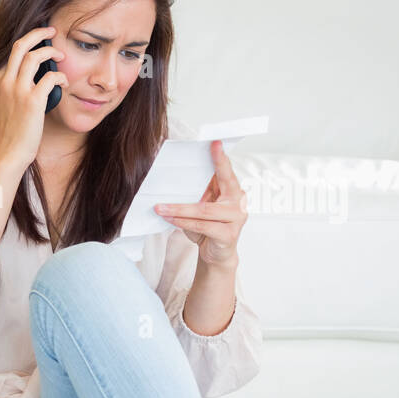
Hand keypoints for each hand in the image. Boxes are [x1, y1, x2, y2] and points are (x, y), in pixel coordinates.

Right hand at [0, 25, 69, 172]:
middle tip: (51, 31)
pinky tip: (64, 83)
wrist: (7, 154)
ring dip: (51, 52)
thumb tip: (26, 81)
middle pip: (20, 46)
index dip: (27, 47)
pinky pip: (50, 77)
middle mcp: (4, 83)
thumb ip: (8, 92)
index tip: (39, 46)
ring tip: (60, 56)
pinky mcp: (32, 100)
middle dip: (38, 34)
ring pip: (34, 56)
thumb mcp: (1, 108)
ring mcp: (17, 91)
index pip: (11, 56)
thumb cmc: (8, 136)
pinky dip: (60, 76)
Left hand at [155, 140, 246, 266]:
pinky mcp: (228, 235)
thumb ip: (199, 194)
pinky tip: (169, 219)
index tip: (215, 143)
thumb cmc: (208, 228)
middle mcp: (238, 202)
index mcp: (233, 191)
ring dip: (178, 208)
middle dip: (210, 167)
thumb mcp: (203, 208)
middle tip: (201, 154)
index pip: (226, 171)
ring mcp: (236, 218)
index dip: (221, 157)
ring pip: (204, 209)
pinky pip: (202, 225)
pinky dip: (183, 222)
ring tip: (160, 207)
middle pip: (222, 183)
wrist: (217, 254)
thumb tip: (177, 181)